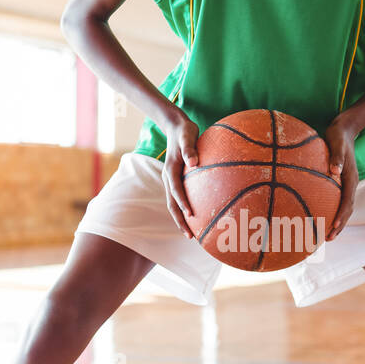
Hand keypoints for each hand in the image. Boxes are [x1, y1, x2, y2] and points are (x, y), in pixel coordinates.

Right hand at [162, 113, 199, 238]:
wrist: (175, 127)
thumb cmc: (184, 131)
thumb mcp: (187, 136)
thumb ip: (190, 149)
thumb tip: (194, 162)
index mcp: (170, 170)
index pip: (176, 190)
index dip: (182, 203)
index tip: (191, 215)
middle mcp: (168, 178)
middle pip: (172, 204)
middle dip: (180, 221)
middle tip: (190, 236)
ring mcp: (171, 181)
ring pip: (174, 205)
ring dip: (181, 220)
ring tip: (192, 235)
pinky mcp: (176, 181)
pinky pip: (179, 199)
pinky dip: (184, 210)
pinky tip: (196, 218)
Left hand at [324, 113, 358, 240]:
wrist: (344, 129)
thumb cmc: (338, 135)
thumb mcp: (336, 143)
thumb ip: (337, 157)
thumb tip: (334, 171)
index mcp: (350, 178)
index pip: (347, 202)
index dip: (341, 216)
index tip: (334, 227)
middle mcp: (350, 183)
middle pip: (347, 209)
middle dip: (339, 225)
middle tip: (329, 238)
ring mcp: (346, 184)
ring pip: (344, 207)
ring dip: (337, 221)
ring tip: (327, 234)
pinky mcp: (341, 182)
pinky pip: (338, 200)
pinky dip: (333, 211)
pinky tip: (321, 215)